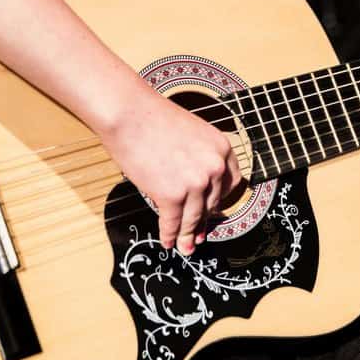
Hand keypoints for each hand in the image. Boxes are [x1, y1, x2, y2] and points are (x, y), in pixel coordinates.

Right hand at [99, 89, 242, 255]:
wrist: (128, 113)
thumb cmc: (151, 118)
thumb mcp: (191, 133)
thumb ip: (199, 157)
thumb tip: (194, 188)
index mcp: (222, 148)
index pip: (231, 184)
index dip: (221, 201)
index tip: (214, 211)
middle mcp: (214, 168)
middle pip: (212, 204)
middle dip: (202, 220)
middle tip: (197, 233)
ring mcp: (194, 184)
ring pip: (193, 218)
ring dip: (187, 235)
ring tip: (184, 246)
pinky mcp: (171, 196)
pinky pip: (172, 223)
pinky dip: (169, 235)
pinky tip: (167, 241)